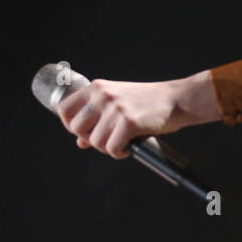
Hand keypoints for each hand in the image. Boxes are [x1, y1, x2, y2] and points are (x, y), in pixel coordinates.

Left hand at [58, 78, 190, 159]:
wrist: (177, 99)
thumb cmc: (148, 102)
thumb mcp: (118, 103)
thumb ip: (97, 118)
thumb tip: (80, 143)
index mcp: (96, 87)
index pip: (64, 110)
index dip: (70, 125)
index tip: (84, 132)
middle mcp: (103, 95)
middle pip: (76, 129)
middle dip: (91, 139)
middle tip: (108, 139)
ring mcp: (115, 108)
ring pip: (95, 142)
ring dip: (108, 148)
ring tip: (123, 142)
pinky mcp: (129, 121)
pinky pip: (112, 148)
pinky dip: (120, 153)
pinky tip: (129, 146)